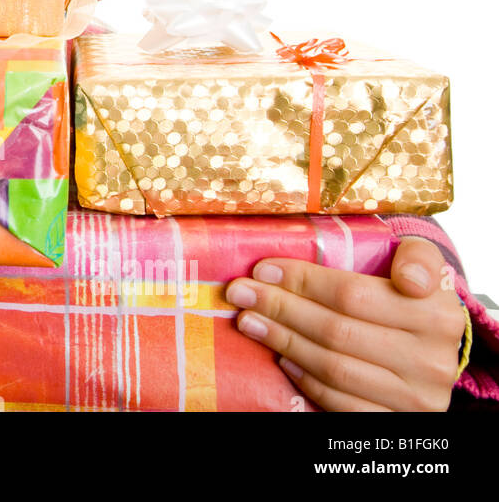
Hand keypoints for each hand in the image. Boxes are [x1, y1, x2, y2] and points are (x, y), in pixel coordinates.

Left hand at [225, 236, 466, 410]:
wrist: (435, 353)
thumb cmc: (413, 298)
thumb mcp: (423, 267)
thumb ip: (417, 258)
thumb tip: (408, 277)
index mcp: (438, 313)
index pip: (354, 295)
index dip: (303, 281)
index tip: (262, 269)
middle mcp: (432, 359)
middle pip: (336, 331)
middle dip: (279, 308)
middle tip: (240, 293)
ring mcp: (416, 397)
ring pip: (333, 367)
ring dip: (282, 341)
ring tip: (248, 321)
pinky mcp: (396, 420)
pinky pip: (340, 402)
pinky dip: (305, 378)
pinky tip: (282, 357)